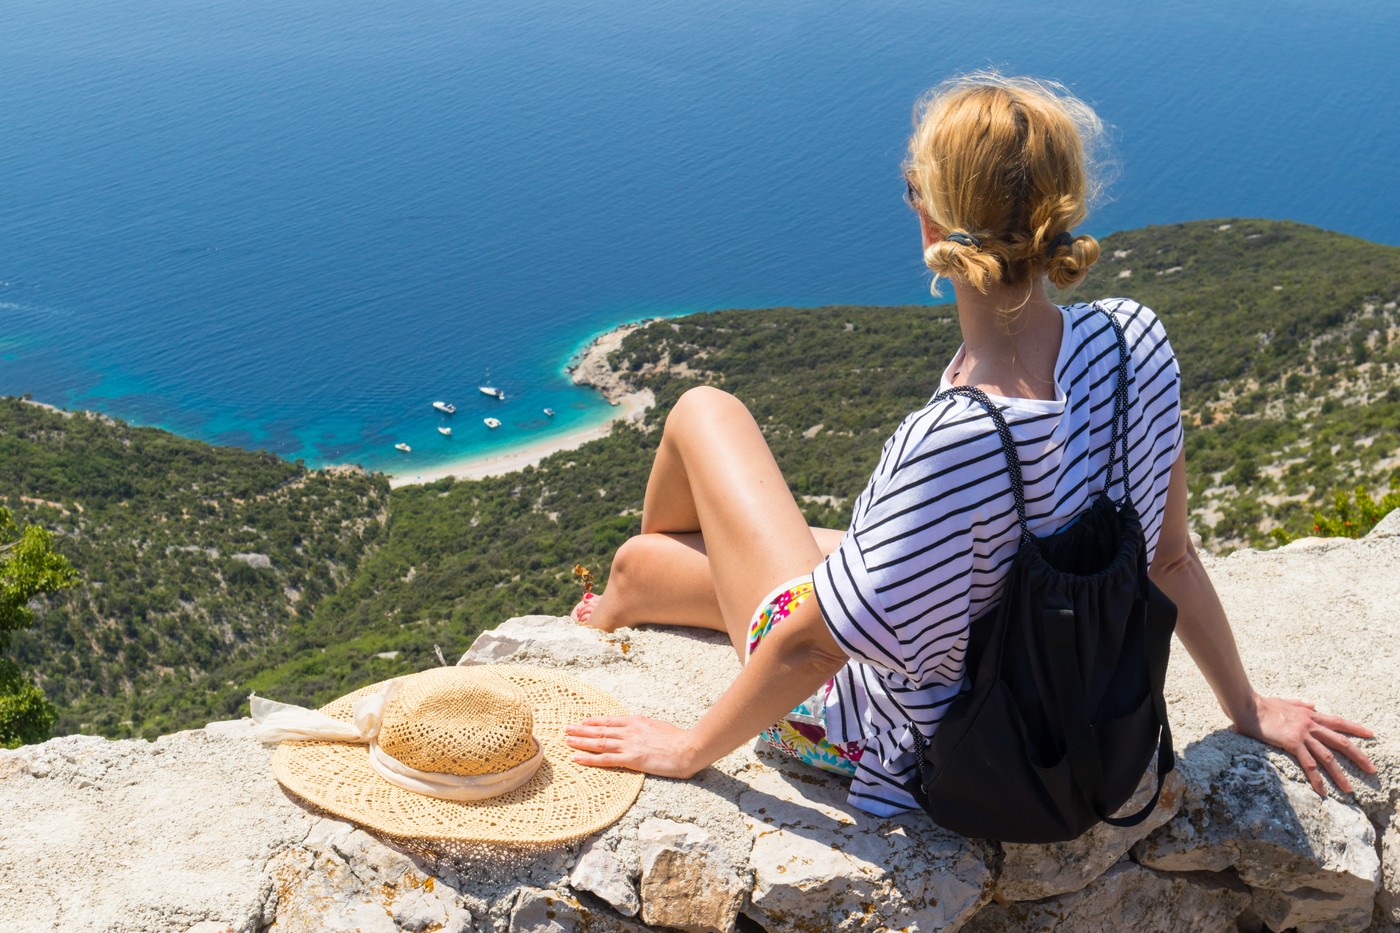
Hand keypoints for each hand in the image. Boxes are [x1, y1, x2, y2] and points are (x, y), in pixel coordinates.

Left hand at [565, 716, 701, 778]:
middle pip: (600, 730)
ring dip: (581, 741)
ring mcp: (629, 745)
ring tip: (567, 740)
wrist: (687, 748)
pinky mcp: (631, 759)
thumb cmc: (677, 739)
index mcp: (636, 721)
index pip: (609, 721)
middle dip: (582, 730)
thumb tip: (637, 728)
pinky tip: (577, 758)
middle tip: (567, 729)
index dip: (594, 722)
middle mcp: (629, 731)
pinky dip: (589, 758)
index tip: (582, 722)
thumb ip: (644, 727)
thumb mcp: (658, 726)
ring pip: (599, 742)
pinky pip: (605, 759)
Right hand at [1231, 693, 1375, 795]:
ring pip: (1327, 756)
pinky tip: (1322, 791)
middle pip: (1340, 741)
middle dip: (1358, 755)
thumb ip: (1301, 704)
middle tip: (1372, 768)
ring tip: (1349, 789)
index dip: (1355, 728)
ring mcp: (1302, 734)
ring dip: (1340, 774)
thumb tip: (1313, 705)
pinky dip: (1316, 778)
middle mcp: (1310, 724)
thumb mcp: (1286, 701)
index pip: (1338, 722)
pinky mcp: (1292, 743)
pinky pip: (1308, 764)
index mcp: (1310, 715)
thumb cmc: (1263, 704)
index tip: (1370, 734)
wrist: (1249, 706)